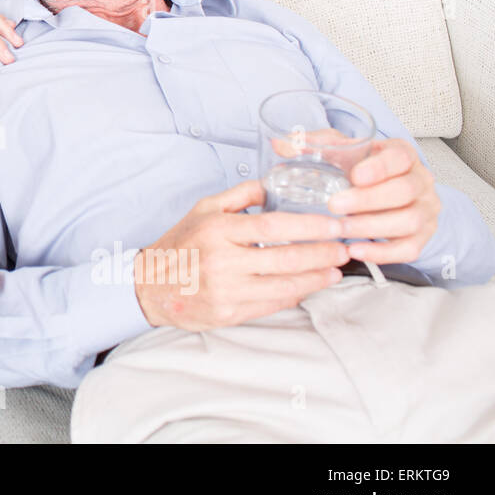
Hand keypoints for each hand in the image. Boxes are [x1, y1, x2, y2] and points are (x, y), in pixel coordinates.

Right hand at [134, 179, 350, 330]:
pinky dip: (296, 294)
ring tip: (335, 269)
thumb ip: (241, 194)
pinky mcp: (230, 313)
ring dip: (317, 278)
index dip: (310, 226)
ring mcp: (227, 290)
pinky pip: (273, 304)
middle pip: (286, 258)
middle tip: (344, 248)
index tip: (334, 225)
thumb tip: (275, 182)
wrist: (150, 285)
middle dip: (323, 253)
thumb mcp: (203, 209)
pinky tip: (310, 285)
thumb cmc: (180, 244)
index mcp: (218, 229)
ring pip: (286, 286)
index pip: (274, 226)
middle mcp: (222, 260)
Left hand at [326, 138, 439, 264]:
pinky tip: (356, 250)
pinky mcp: (422, 236)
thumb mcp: (342, 150)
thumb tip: (282, 144)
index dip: (380, 167)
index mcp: (403, 154)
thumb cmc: (363, 168)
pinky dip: (382, 253)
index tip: (355, 176)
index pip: (400, 157)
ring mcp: (425, 210)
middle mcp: (421, 181)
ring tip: (341, 229)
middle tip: (335, 205)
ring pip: (409, 221)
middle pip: (404, 190)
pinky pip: (409, 249)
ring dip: (372, 227)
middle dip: (367, 200)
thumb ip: (315, 145)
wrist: (382, 189)